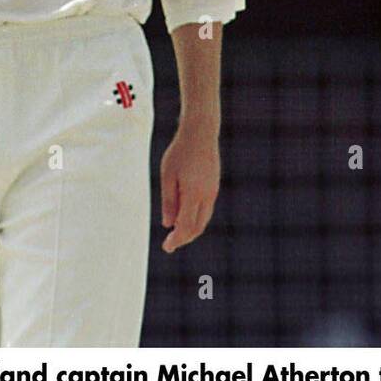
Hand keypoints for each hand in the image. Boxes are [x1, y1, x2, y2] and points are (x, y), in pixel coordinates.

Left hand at [159, 116, 220, 252]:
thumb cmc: (180, 152)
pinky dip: (195, 218)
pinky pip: (206, 209)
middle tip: (170, 244)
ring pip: (204, 219)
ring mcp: (213, 191)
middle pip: (198, 227)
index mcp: (194, 194)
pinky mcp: (214, 185)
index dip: (176, 240)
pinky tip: (184, 216)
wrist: (201, 132)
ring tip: (176, 233)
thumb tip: (168, 224)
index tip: (166, 248)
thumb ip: (168, 201)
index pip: (186, 226)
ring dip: (190, 229)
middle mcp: (207, 195)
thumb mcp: (168, 176)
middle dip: (184, 238)